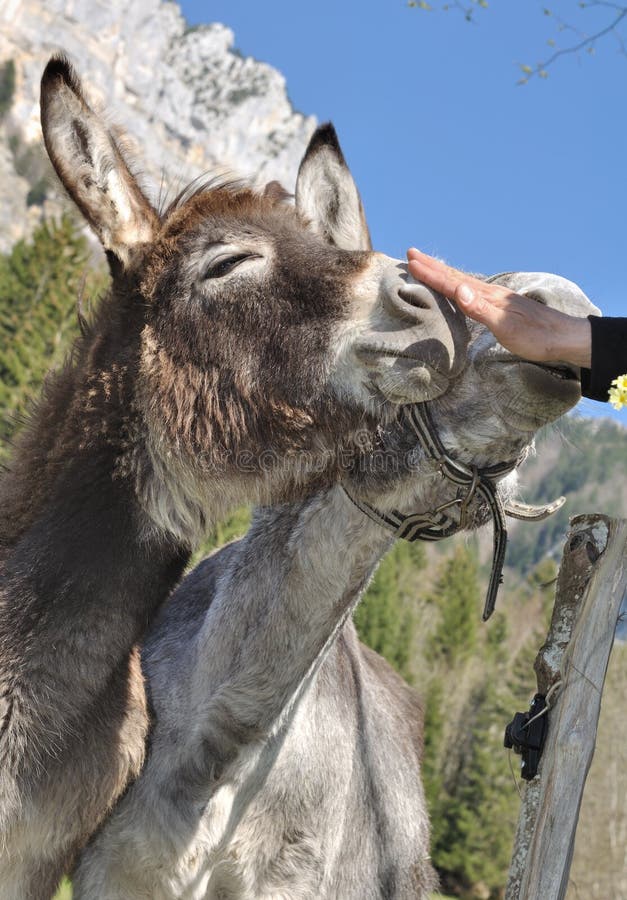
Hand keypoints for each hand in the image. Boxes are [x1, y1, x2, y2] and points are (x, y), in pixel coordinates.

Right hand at [407, 248, 591, 368]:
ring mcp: (495, 299)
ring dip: (442, 273)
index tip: (411, 262)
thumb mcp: (506, 327)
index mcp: (487, 297)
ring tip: (427, 266)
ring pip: (462, 281)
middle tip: (411, 253)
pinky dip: (457, 285)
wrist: (563, 338)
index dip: (431, 274)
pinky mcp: (500, 306)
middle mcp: (490, 293)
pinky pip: (470, 290)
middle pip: (455, 277)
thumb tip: (458, 289)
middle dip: (432, 266)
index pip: (453, 283)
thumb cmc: (536, 337)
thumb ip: (481, 309)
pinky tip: (458, 287)